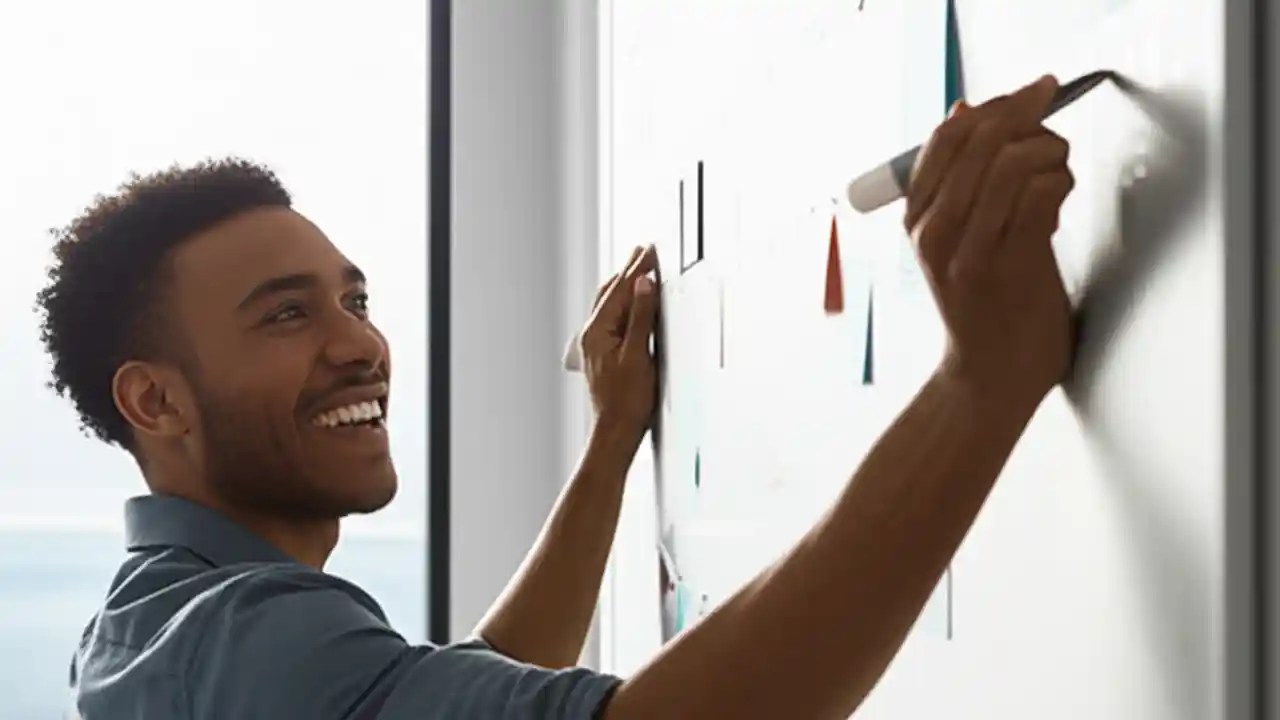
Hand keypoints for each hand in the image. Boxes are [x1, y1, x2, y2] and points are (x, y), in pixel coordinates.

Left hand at [579, 245, 659, 433]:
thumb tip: (644, 284)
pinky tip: (630, 303)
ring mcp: (597, 344)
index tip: (649, 250)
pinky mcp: (605, 353)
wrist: (618, 430)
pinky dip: (624, 303)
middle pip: (612, 293)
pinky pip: (613, 318)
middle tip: (643, 251)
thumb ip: (641, 316)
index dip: (637, 268)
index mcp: (598, 331)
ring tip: (636, 268)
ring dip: (625, 285)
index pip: (621, 290)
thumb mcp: (638, 354)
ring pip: (611, 304)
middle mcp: (592, 334)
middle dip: (629, 271)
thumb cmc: (628, 400)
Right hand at [905, 75, 1074, 405]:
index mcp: (917, 219)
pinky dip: (1060, 184)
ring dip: (1049, 154)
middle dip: (1030, 120)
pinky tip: (1060, 201)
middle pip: (980, 139)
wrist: (990, 377)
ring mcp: (966, 250)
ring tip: (1057, 174)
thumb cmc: (986, 307)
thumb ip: (962, 180)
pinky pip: (1038, 195)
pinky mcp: (1004, 268)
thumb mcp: (959, 238)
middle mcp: (933, 231)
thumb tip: (964, 111)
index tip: (1033, 96)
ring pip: (1010, 161)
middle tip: (1055, 132)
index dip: (997, 105)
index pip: (947, 136)